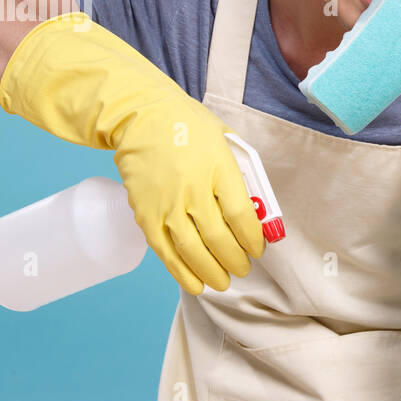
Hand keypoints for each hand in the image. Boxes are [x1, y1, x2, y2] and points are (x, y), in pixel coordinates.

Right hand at [111, 88, 263, 294]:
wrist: (140, 116)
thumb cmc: (188, 126)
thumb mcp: (226, 139)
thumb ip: (243, 172)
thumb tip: (259, 208)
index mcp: (218, 167)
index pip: (242, 215)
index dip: (253, 239)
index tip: (258, 248)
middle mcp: (192, 189)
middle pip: (219, 239)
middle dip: (235, 261)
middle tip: (243, 268)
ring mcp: (166, 204)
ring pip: (193, 251)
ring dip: (212, 272)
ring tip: (224, 281)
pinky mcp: (145, 214)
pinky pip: (165, 251)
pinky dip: (181, 272)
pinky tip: (195, 284)